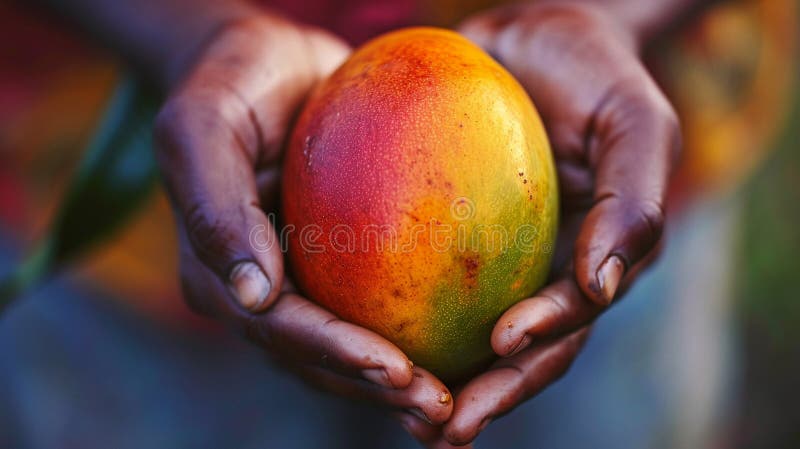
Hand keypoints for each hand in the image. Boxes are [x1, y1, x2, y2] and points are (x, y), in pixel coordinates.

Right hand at [154, 14, 452, 423]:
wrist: (264, 60)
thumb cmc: (230, 81)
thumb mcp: (202, 123)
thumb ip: (214, 205)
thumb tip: (252, 295)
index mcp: (220, 273)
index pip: (280, 328)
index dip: (334, 355)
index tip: (396, 371)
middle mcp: (260, 291)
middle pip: (318, 357)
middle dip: (377, 388)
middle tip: (441, 409)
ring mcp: (300, 282)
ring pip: (348, 349)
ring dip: (399, 382)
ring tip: (457, 402)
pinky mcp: (339, 263)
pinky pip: (378, 305)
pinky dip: (416, 333)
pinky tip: (466, 346)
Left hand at [404, 2, 681, 445]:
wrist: (530, 32)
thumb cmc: (590, 71)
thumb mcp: (633, 120)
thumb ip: (635, 201)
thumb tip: (603, 287)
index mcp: (592, 258)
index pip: (571, 317)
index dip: (543, 342)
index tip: (501, 344)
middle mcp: (542, 272)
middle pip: (517, 351)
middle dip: (486, 395)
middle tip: (442, 428)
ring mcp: (494, 260)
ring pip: (463, 334)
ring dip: (436, 379)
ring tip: (397, 411)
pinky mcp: (446, 239)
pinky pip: (414, 281)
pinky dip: (391, 316)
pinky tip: (351, 334)